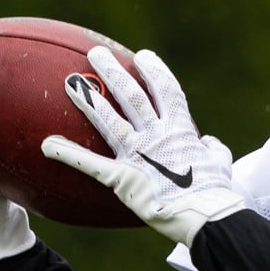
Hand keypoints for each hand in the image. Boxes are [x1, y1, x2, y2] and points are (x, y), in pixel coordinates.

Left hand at [41, 47, 244, 245]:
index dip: (154, 71)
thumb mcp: (221, 164)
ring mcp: (138, 155)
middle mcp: (157, 136)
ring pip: (110, 120)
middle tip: (96, 54)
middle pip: (133, 96)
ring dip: (90, 100)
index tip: (143, 56)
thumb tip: (208, 141)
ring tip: (71, 81)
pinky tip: (47, 145)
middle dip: (114, 72)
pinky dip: (68, 154)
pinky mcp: (123, 178)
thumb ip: (213, 148)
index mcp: (181, 130)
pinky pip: (91, 164)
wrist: (206, 217)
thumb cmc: (217, 192)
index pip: (166, 91)